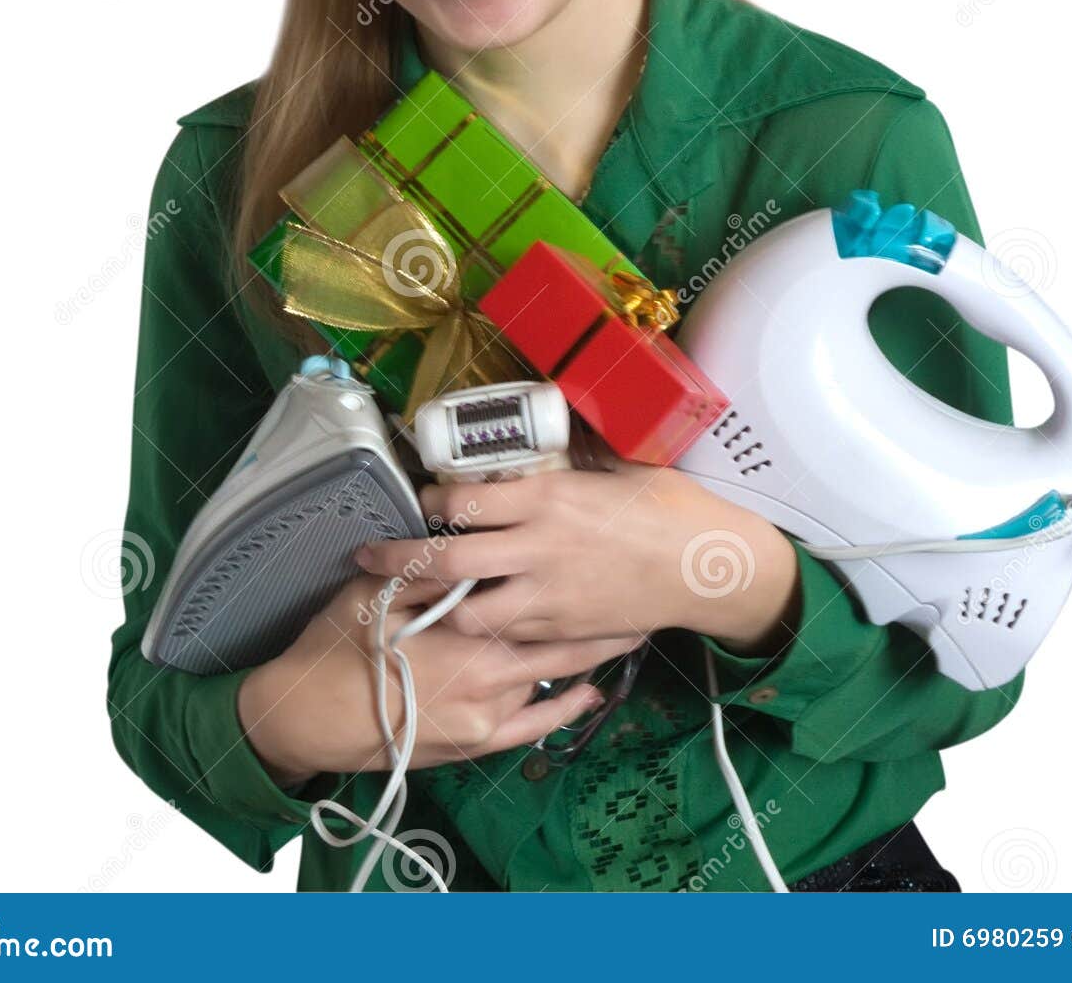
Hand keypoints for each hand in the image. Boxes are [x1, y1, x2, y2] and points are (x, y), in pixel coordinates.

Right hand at [236, 573, 642, 784]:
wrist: (309, 720)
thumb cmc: (338, 649)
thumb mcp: (376, 591)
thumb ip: (425, 567)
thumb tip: (461, 535)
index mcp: (464, 628)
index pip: (531, 595)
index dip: (572, 575)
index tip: (607, 551)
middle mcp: (486, 674)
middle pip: (560, 637)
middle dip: (601, 617)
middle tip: (638, 593)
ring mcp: (485, 714)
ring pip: (552, 676)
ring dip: (590, 653)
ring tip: (629, 630)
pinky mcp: (477, 743)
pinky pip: (534, 725)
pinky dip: (564, 707)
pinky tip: (588, 693)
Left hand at [354, 434, 800, 655]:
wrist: (706, 565)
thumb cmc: (667, 507)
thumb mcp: (615, 466)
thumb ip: (572, 458)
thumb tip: (546, 433)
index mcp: (548, 497)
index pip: (464, 500)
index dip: (428, 501)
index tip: (416, 498)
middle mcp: (538, 547)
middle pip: (447, 560)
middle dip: (397, 563)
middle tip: (365, 560)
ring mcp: (549, 594)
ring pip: (468, 611)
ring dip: (433, 608)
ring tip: (402, 605)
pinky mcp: (563, 630)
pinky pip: (507, 638)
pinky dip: (480, 636)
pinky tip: (460, 634)